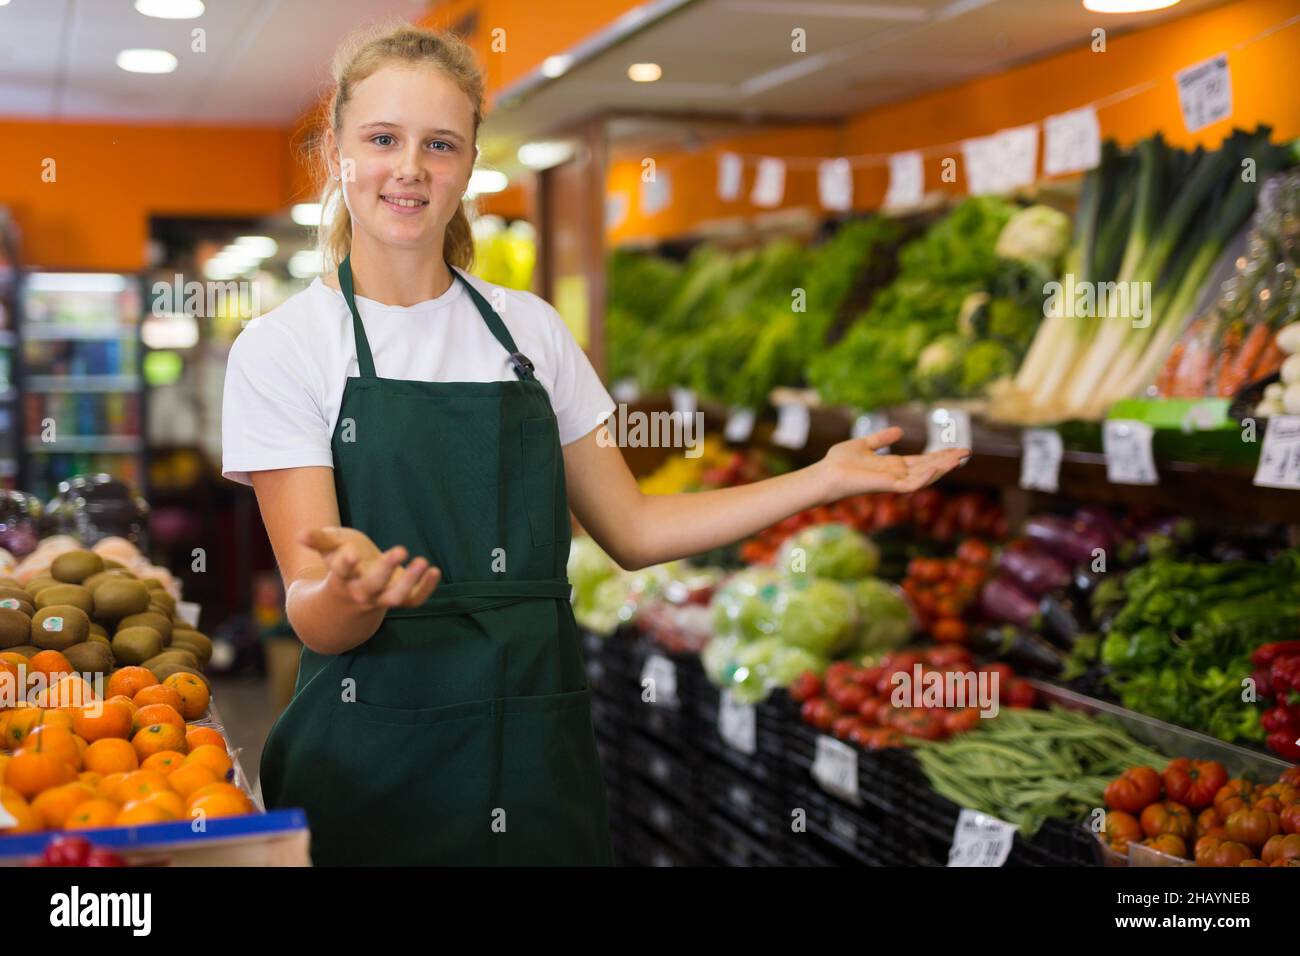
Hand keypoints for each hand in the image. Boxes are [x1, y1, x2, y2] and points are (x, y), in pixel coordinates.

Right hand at [299, 526, 441, 610]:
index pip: (341, 573)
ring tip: (422, 562)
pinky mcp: (399, 599)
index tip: (351, 553)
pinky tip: (434, 571)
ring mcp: (381, 598)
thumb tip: (300, 534)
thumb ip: (317, 540)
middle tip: (400, 549)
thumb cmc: (339, 563)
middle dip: (385, 570)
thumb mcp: (328, 549)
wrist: (349, 600)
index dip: (345, 564)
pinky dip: (426, 589)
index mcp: (341, 579)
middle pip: (372, 586)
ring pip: (395, 597)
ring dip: (410, 583)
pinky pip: (414, 601)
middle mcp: (361, 592)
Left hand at [815, 427, 968, 501]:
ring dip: (941, 468)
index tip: (956, 448)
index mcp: (892, 466)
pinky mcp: (886, 487)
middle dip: (947, 461)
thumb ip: (881, 439)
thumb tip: (900, 431)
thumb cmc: (839, 462)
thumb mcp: (864, 444)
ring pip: (924, 476)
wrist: (825, 474)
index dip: (939, 455)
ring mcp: (893, 482)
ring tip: (958, 459)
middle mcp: (896, 474)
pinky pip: (910, 485)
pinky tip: (936, 469)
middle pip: (927, 467)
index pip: (921, 460)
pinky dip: (924, 478)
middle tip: (967, 452)